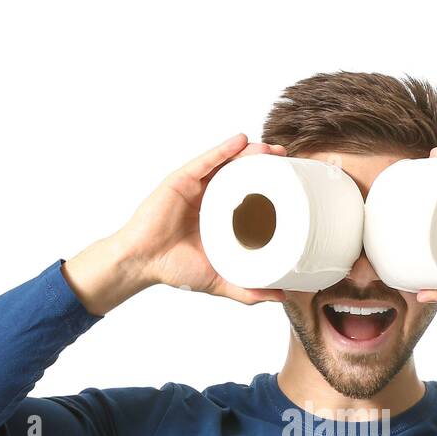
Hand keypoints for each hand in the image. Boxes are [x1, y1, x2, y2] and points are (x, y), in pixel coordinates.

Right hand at [63, 134, 287, 314]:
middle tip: (286, 159)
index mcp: (221, 217)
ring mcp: (196, 188)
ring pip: (228, 164)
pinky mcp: (181, 180)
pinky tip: (241, 140)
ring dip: (250, 153)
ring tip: (271, 149)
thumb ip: (249, 290)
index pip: (251, 195)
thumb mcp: (221, 280)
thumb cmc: (176, 269)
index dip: (272, 186)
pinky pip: (206, 161)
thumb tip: (282, 295)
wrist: (142, 263)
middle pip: (243, 174)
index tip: (294, 181)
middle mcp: (211, 198)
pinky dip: (223, 150)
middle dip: (265, 164)